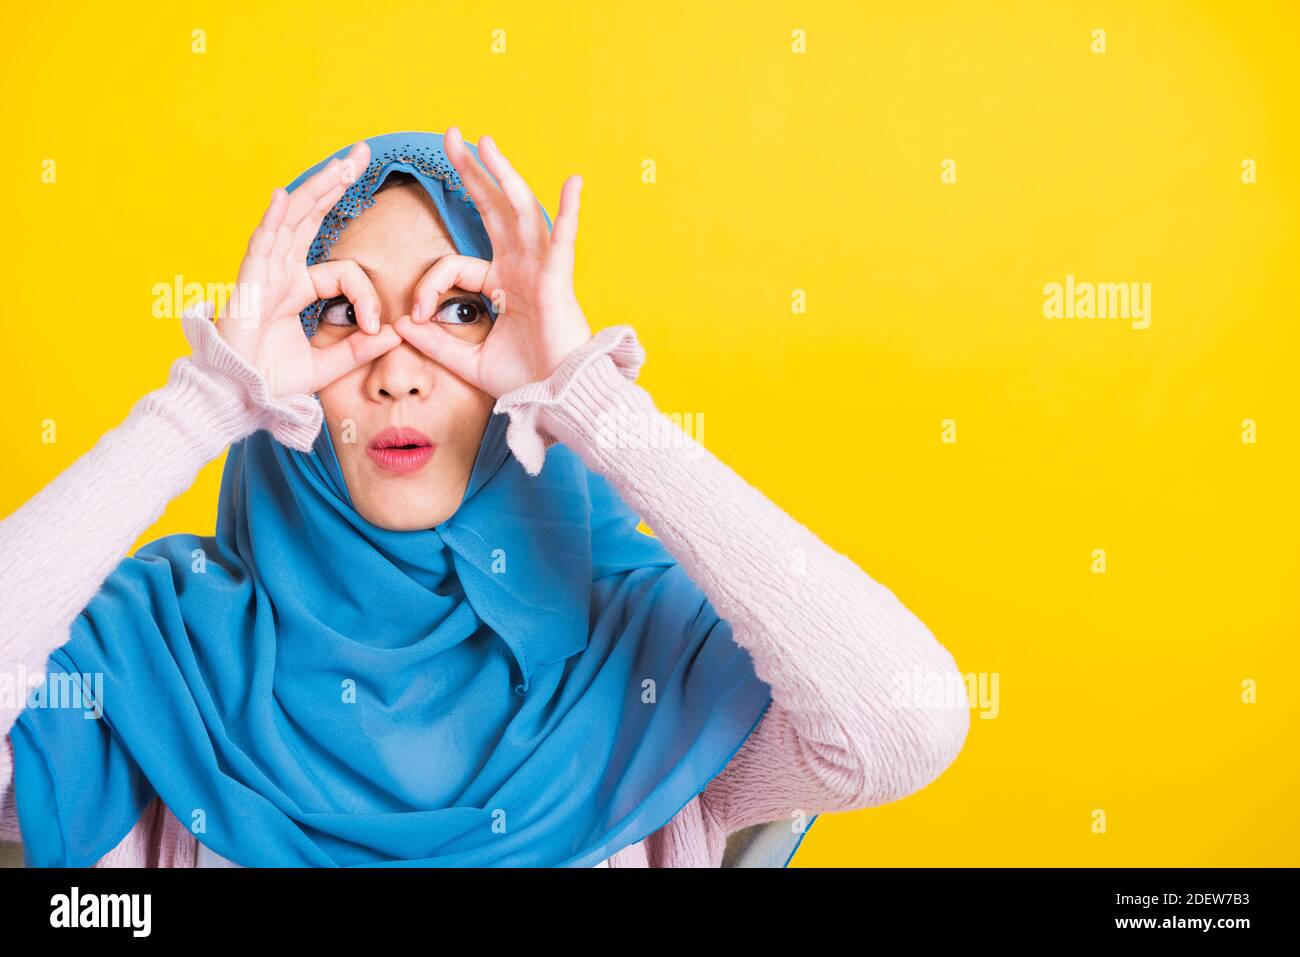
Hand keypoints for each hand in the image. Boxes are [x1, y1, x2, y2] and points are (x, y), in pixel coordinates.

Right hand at [217, 140, 401, 399]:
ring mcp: (263, 272)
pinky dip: (271, 220)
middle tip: (361, 154)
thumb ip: (359, 349)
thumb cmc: (271, 379)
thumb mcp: (327, 364)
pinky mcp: (248, 283)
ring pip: (292, 220)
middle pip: (311, 216)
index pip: (343, 272)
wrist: (237, 396)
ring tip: (341, 163)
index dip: (366, 295)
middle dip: (336, 184)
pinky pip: (261, 245)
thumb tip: (396, 334)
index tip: (376, 326)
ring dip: (316, 189)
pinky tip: (281, 196)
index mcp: (297, 287)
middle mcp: (280, 271)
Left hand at [393, 126, 592, 398]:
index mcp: (503, 283)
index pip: (454, 265)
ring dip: (503, 175)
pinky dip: (569, 211)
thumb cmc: (524, 380)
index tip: (416, 316)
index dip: (429, 286)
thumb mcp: (467, 361)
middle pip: (494, 209)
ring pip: (521, 212)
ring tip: (485, 142)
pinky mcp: (558, 281)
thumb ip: (434, 342)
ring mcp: (541, 270)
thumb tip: (399, 324)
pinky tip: (573, 182)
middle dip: (472, 172)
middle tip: (451, 136)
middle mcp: (522, 268)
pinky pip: (564, 240)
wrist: (557, 400)